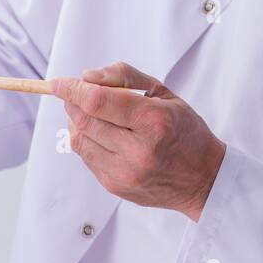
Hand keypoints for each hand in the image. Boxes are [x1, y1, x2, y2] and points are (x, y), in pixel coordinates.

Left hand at [51, 62, 226, 221]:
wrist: (203, 179)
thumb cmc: (185, 131)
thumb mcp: (163, 92)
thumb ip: (124, 76)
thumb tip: (87, 77)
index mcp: (154, 122)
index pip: (97, 101)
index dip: (72, 89)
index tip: (59, 82)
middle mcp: (138, 150)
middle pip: (84, 120)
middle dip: (72, 102)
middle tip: (77, 93)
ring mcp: (125, 172)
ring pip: (79, 139)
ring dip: (77, 121)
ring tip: (92, 113)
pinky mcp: (116, 186)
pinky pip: (86, 157)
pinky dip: (86, 140)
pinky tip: (101, 134)